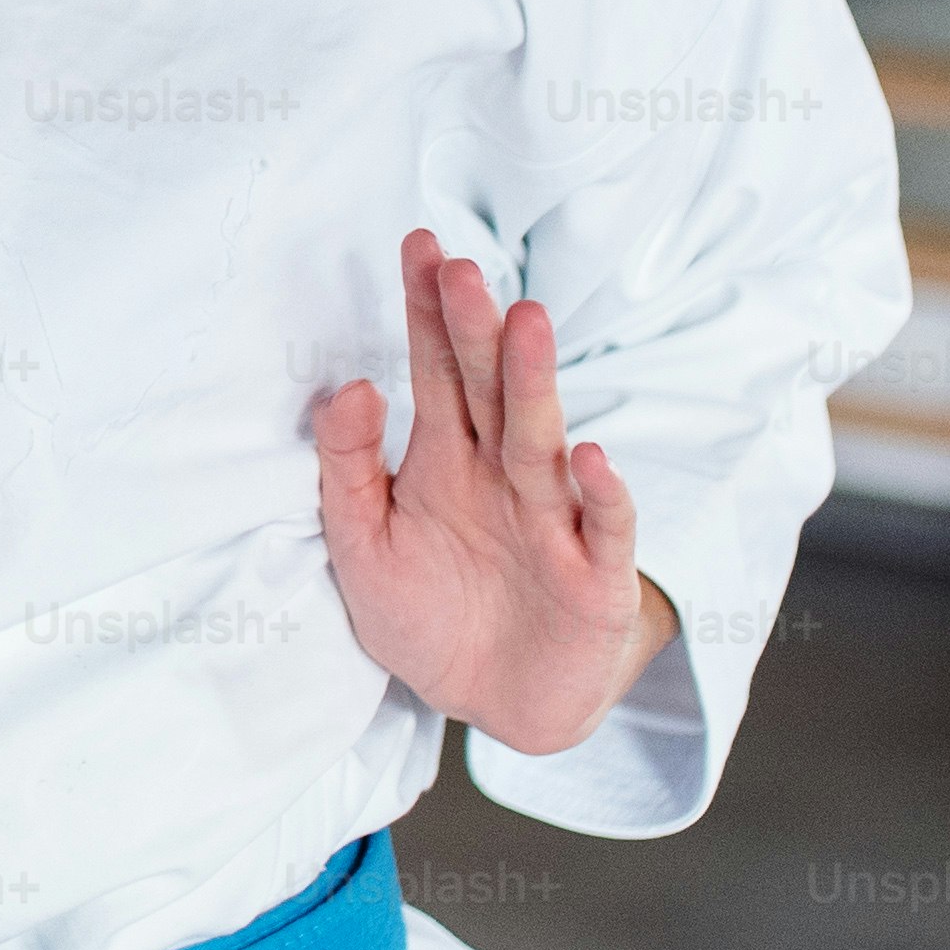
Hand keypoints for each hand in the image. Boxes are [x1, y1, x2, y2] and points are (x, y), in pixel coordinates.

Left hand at [308, 229, 674, 756]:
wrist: (488, 704)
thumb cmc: (426, 612)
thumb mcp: (360, 542)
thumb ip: (347, 467)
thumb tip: (349, 385)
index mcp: (447, 458)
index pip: (436, 369)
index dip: (427, 311)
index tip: (420, 245)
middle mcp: (503, 475)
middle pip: (492, 391)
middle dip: (479, 331)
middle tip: (465, 270)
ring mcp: (553, 521)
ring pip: (543, 442)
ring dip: (536, 385)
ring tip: (527, 324)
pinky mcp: (593, 579)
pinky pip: (601, 530)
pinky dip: (601, 496)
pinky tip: (588, 456)